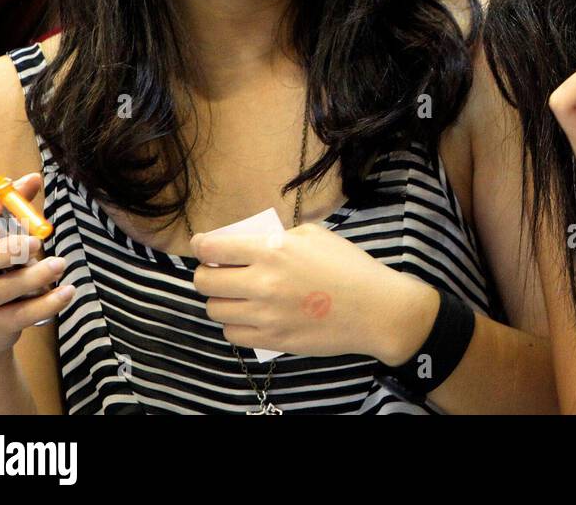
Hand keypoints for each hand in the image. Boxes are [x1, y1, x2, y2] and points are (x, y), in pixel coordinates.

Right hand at [0, 173, 70, 359]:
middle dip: (5, 250)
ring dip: (33, 277)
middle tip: (35, 242)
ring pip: (1, 290)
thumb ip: (16, 208)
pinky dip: (47, 303)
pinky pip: (21, 315)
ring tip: (59, 264)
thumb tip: (33, 178)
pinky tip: (67, 291)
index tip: (1, 200)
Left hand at [191, 221, 439, 363]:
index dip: (200, 245)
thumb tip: (249, 244)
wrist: (375, 309)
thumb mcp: (315, 235)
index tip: (202, 246)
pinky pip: (232, 334)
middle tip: (218, 272)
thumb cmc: (350, 267)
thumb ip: (278, 238)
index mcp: (273, 250)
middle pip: (205, 281)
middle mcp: (263, 282)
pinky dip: (236, 324)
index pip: (212, 249)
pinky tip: (251, 316)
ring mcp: (265, 315)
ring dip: (221, 300)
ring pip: (215, 310)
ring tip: (237, 295)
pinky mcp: (272, 340)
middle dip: (207, 274)